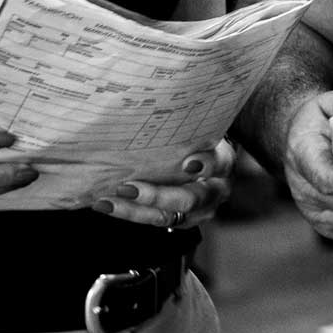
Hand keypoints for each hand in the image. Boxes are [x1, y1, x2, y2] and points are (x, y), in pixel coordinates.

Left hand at [98, 139, 235, 229]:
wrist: (202, 163)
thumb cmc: (197, 142)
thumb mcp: (199, 132)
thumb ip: (187, 131)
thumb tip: (156, 112)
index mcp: (224, 163)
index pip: (219, 164)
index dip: (206, 165)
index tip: (188, 163)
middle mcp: (215, 191)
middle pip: (189, 199)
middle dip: (156, 196)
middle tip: (128, 188)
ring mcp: (199, 211)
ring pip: (167, 216)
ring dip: (134, 210)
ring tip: (108, 202)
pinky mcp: (181, 221)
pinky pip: (155, 220)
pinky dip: (131, 213)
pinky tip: (109, 204)